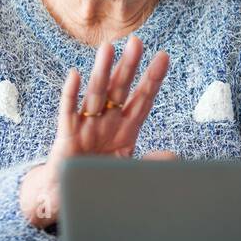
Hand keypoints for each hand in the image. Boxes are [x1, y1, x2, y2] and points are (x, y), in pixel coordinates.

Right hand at [21, 36, 169, 227]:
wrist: (71, 198)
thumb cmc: (103, 180)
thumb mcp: (130, 171)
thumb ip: (151, 165)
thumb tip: (174, 157)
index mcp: (127, 130)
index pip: (143, 100)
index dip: (153, 79)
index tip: (164, 56)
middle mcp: (108, 122)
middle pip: (120, 89)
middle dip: (129, 66)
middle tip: (137, 42)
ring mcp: (87, 126)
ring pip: (96, 94)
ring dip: (102, 71)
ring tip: (108, 48)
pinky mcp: (67, 136)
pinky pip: (68, 111)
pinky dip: (71, 94)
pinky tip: (75, 75)